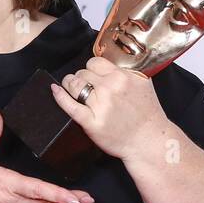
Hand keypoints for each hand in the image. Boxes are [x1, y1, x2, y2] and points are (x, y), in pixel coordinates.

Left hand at [50, 56, 167, 160]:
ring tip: (70, 88)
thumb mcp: (142, 84)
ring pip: (74, 85)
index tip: (91, 75)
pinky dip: (60, 96)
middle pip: (83, 72)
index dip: (90, 68)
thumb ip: (126, 72)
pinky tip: (55, 90)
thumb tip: (107, 65)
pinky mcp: (91, 122)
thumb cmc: (147, 115)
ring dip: (69, 85)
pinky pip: (70, 105)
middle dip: (81, 77)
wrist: (148, 140)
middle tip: (83, 86)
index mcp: (123, 76)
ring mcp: (100, 105)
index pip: (95, 62)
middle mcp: (111, 88)